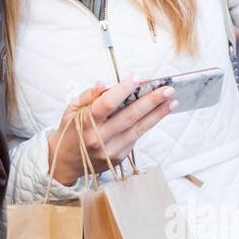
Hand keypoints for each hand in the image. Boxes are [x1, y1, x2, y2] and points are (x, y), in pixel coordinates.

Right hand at [47, 77, 173, 184]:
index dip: (122, 90)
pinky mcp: (119, 158)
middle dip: (151, 101)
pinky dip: (148, 124)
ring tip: (172, 101)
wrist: (66, 160)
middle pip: (129, 116)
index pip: (107, 103)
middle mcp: (99, 138)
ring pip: (139, 129)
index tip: (137, 77)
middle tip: (168, 89)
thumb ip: (88, 95)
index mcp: (85, 122)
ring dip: (158, 114)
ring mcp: (110, 150)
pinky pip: (136, 138)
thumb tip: (104, 84)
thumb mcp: (71, 109)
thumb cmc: (71, 129)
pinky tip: (158, 113)